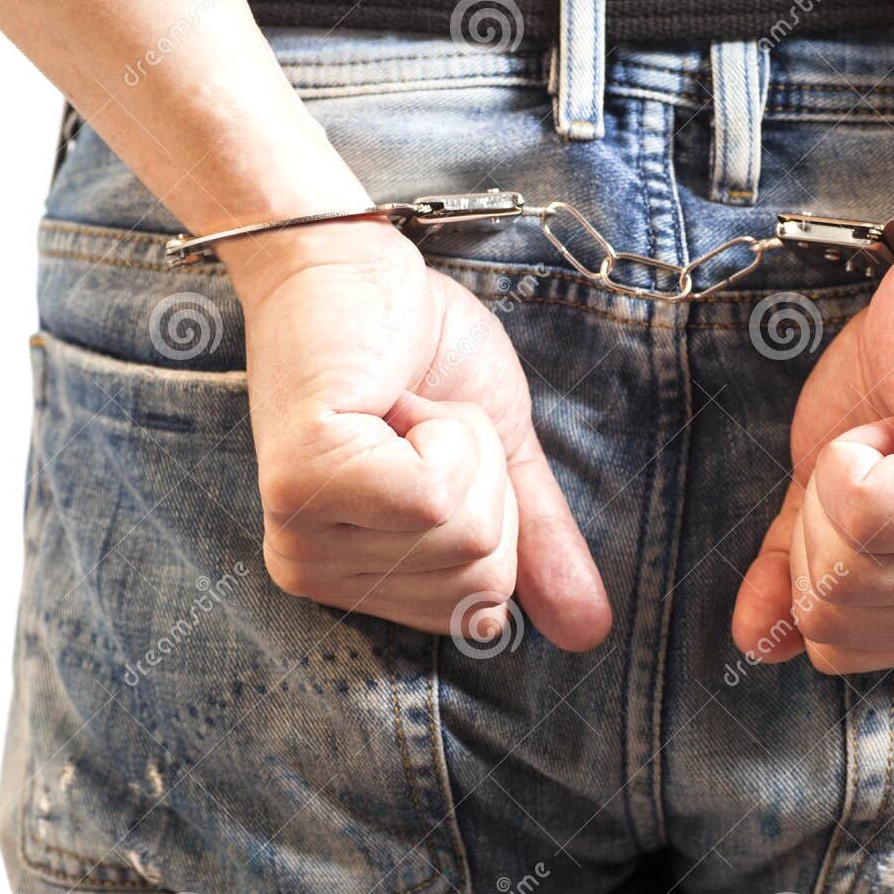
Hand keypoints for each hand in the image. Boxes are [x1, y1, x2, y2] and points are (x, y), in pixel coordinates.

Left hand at [226, 221, 611, 649]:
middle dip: (483, 478)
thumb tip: (592, 632)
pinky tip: (390, 400)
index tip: (438, 448)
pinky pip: (436, 496)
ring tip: (401, 407)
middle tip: (420, 421)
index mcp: (353, 582)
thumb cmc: (415, 349)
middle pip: (481, 576)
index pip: (485, 609)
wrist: (359, 261)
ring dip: (462, 445)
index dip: (496, 513)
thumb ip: (535, 543)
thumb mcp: (497, 455)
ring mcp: (302, 533)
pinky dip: (447, 430)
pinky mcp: (306, 481)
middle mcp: (312, 573)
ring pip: (464, 537)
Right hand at [731, 236, 893, 674]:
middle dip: (819, 522)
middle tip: (879, 457)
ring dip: (840, 478)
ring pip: (845, 567)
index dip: (812, 562)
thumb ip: (794, 574)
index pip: (836, 648)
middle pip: (833, 614)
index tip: (868, 489)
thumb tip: (749, 642)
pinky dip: (850, 452)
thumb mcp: (828, 495)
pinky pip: (861, 512)